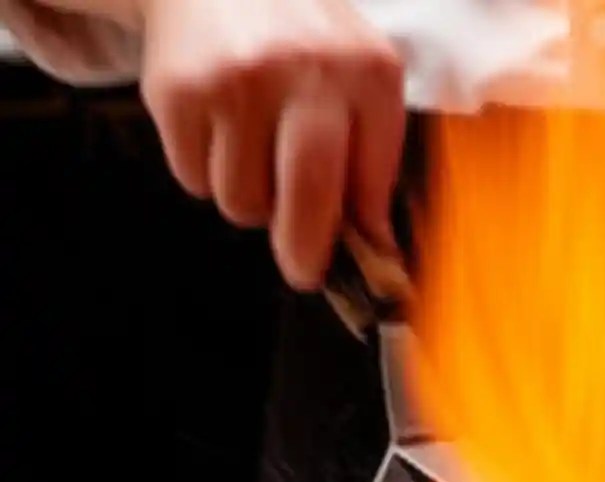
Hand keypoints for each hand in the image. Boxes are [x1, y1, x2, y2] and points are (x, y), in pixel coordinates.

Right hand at [129, 0, 404, 288]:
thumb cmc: (303, 38)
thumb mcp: (360, 78)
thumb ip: (373, 156)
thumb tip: (375, 247)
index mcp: (367, 73)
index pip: (372, 181)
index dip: (364, 236)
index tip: (365, 270)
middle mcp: (306, 72)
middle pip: (310, 199)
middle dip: (306, 251)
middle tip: (303, 270)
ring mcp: (239, 82)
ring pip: (244, 201)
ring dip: (249, 199)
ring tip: (254, 153)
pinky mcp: (179, 92)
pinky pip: (195, 179)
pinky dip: (206, 172)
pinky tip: (218, 130)